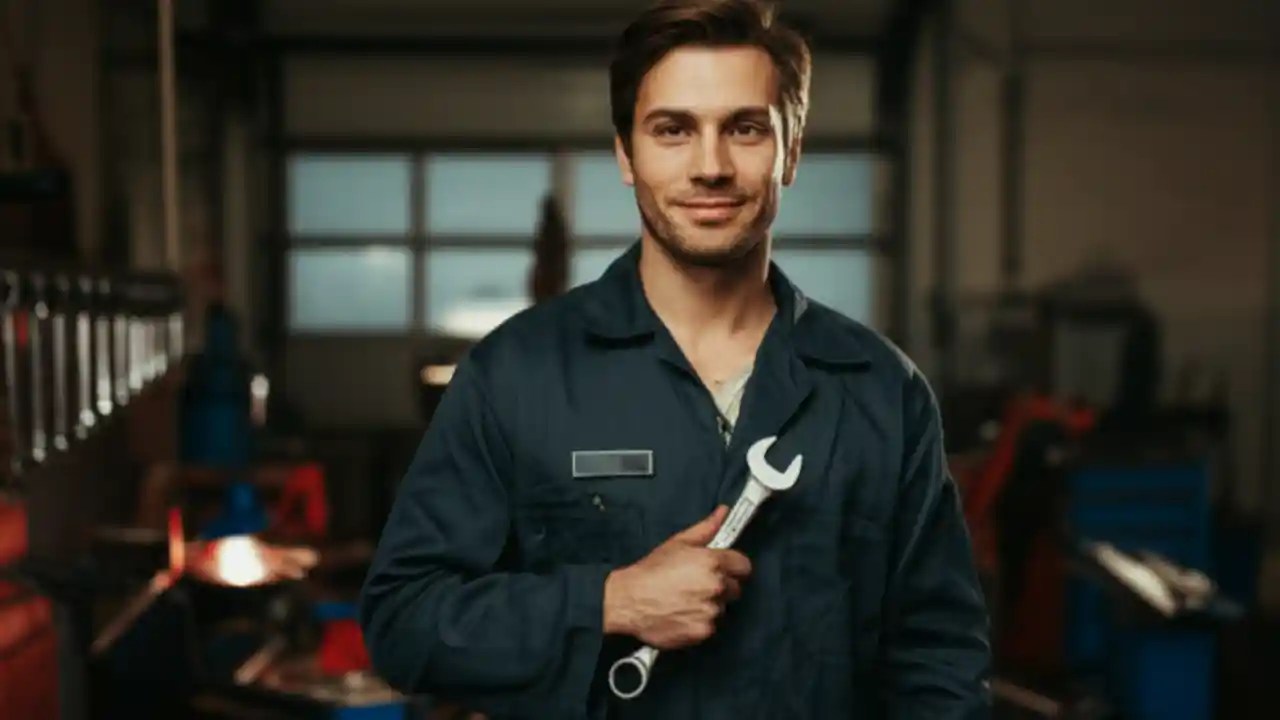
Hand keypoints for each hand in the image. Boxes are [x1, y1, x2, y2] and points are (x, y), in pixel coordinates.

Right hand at [603, 505, 752, 649]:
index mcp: (712, 562)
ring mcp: (711, 610)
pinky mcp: (703, 630)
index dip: (734, 567)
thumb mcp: (677, 543)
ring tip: (686, 600)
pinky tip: (683, 614)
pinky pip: (710, 626)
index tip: (725, 570)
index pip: (743, 566)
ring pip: (721, 608)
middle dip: (721, 586)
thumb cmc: (650, 571)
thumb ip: (706, 528)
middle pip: (735, 588)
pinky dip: (700, 622)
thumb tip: (723, 512)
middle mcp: (716, 586)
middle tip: (697, 585)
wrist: (628, 600)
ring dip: (709, 605)